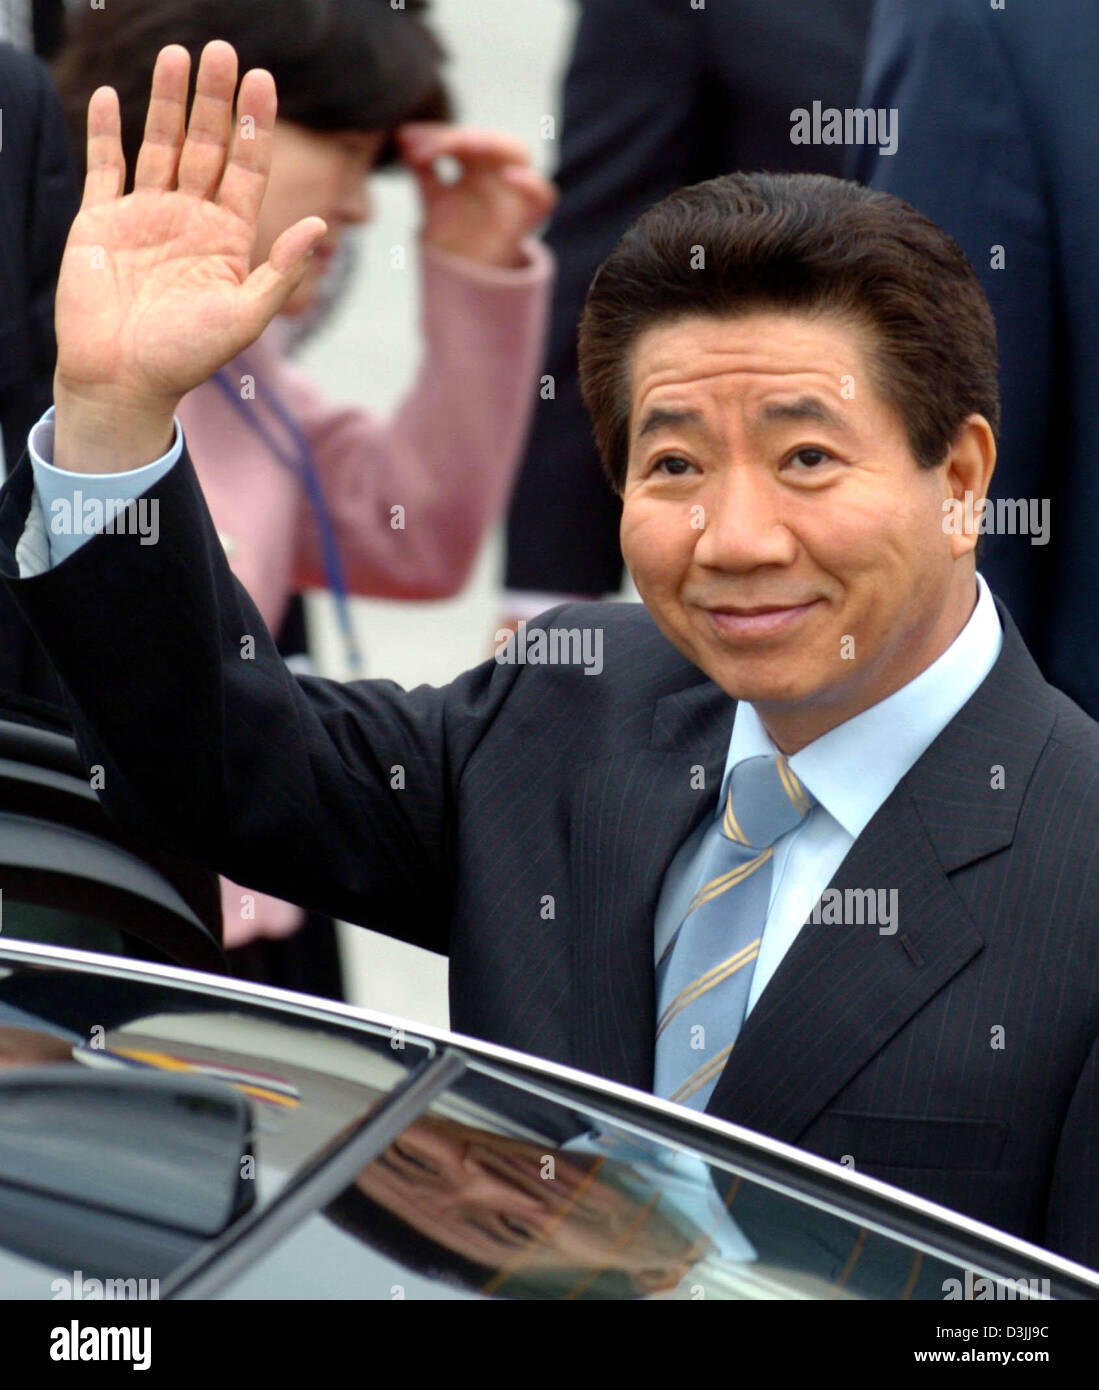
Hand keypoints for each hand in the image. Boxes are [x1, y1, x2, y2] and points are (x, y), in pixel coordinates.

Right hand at [53, 41, 326, 470]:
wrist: (123, 381)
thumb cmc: (187, 358)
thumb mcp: (246, 316)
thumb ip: (280, 270)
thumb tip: (320, 223)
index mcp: (226, 239)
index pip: (246, 169)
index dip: (255, 126)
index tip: (263, 80)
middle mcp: (188, 220)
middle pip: (205, 146)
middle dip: (214, 100)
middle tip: (221, 50)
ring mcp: (144, 217)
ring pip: (158, 145)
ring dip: (166, 101)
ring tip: (176, 54)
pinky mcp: (101, 221)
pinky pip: (104, 167)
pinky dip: (103, 131)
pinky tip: (107, 95)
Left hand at [395, 124, 556, 268]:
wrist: (463, 277)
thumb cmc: (452, 236)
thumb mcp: (433, 198)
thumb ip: (423, 168)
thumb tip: (401, 137)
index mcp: (477, 165)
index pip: (461, 136)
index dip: (436, 135)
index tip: (407, 142)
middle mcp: (499, 173)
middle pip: (488, 140)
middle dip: (459, 138)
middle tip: (429, 148)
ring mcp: (516, 193)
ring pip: (518, 154)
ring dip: (492, 144)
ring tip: (464, 144)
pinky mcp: (529, 218)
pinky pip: (544, 196)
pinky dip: (532, 184)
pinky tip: (509, 176)